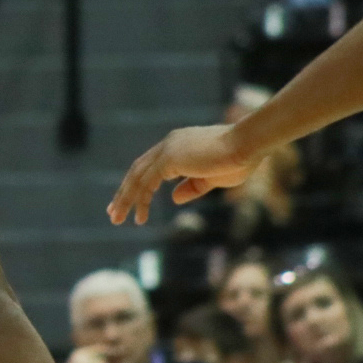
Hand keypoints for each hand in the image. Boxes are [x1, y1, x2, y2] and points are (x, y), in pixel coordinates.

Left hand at [108, 124, 256, 224]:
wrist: (250, 144)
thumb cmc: (239, 159)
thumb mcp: (213, 179)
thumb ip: (192, 187)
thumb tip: (173, 198)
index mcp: (178, 145)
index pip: (149, 165)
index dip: (137, 184)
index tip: (129, 201)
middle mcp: (169, 144)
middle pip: (137, 170)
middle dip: (124, 192)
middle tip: (113, 212)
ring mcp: (167, 150)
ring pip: (137, 177)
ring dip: (125, 199)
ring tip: (117, 218)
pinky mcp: (170, 159)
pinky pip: (147, 182)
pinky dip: (139, 199)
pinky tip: (138, 215)